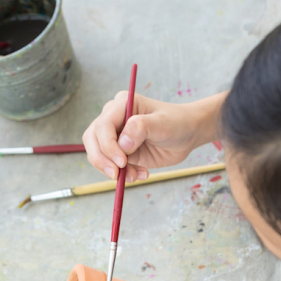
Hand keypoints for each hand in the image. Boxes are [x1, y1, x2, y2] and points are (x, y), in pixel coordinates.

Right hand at [82, 92, 226, 180]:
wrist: (187, 134)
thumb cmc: (177, 122)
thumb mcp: (163, 123)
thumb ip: (141, 128)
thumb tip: (122, 143)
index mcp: (121, 105)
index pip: (103, 125)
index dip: (108, 145)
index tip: (122, 162)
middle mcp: (114, 119)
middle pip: (92, 139)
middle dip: (102, 159)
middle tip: (117, 174)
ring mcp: (116, 136)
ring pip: (98, 154)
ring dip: (112, 170)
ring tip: (134, 176)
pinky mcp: (121, 152)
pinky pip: (112, 166)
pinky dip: (123, 174)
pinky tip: (141, 174)